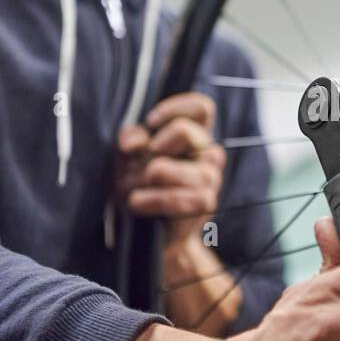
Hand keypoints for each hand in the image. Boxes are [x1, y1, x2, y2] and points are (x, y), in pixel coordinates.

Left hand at [116, 92, 225, 246]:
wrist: (150, 232)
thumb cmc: (139, 185)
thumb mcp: (128, 157)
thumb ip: (131, 140)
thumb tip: (134, 143)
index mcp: (196, 135)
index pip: (202, 108)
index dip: (177, 108)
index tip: (150, 122)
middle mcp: (209, 153)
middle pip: (185, 132)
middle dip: (154, 148)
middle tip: (137, 166)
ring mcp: (211, 178)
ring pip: (169, 167)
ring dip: (145, 179)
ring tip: (131, 191)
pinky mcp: (206, 202)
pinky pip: (175, 196)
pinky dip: (150, 200)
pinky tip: (138, 203)